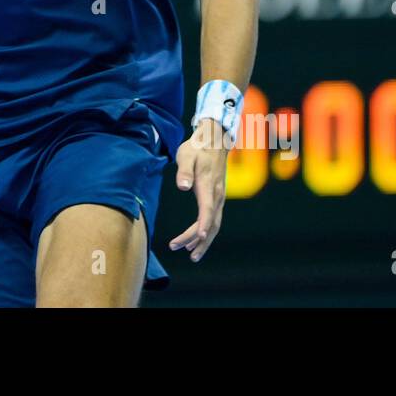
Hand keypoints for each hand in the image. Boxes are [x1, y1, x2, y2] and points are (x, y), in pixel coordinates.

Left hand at [168, 118, 229, 262]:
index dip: (202, 226)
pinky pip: (214, 220)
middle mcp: (217, 195)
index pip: (207, 210)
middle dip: (196, 239)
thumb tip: (183, 187)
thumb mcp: (186, 155)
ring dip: (203, 241)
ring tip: (191, 255)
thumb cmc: (197, 148)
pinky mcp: (217, 198)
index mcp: (208, 186)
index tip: (197, 239)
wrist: (214, 140)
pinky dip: (207, 233)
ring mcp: (219, 198)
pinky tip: (196, 240)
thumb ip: (184, 171)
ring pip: (215, 225)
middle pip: (211, 223)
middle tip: (176, 247)